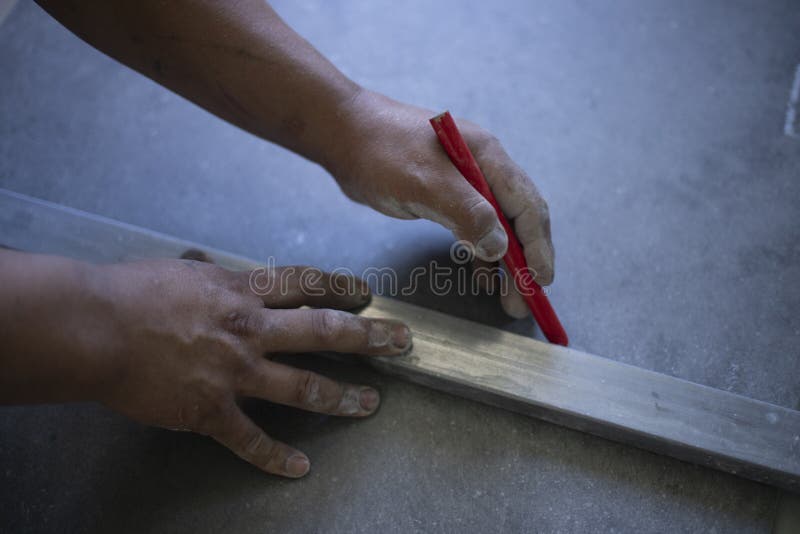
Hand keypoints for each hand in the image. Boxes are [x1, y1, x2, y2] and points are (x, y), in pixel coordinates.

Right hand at [89, 259, 410, 477]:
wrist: (95, 328)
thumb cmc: (131, 294)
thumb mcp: (178, 273)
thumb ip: (206, 274)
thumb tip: (206, 264)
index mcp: (242, 293)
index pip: (306, 285)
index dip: (342, 289)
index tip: (367, 295)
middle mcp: (250, 330)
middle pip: (324, 332)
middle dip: (369, 338)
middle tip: (401, 341)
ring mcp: (235, 372)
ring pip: (303, 387)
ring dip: (342, 398)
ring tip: (370, 404)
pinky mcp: (212, 410)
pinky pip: (251, 439)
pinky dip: (276, 457)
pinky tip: (299, 468)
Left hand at [330, 90, 554, 317]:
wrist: (344, 134)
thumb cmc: (381, 151)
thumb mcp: (423, 182)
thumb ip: (466, 211)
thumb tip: (501, 246)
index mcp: (487, 157)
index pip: (527, 205)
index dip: (538, 245)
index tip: (541, 280)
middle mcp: (484, 168)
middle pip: (519, 219)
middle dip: (527, 260)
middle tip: (525, 300)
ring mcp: (465, 182)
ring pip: (499, 227)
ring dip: (507, 263)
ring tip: (510, 300)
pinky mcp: (446, 196)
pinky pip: (476, 228)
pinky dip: (483, 254)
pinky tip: (484, 277)